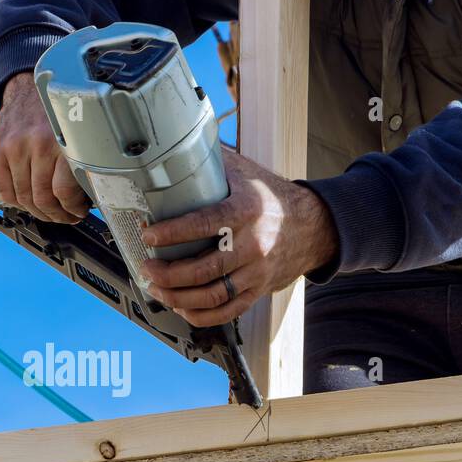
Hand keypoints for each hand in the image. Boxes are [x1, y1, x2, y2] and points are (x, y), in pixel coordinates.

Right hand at [0, 72, 89, 222]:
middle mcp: (37, 142)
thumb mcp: (75, 134)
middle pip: (43, 198)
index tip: (78, 211)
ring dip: (38, 212)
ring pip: (25, 198)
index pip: (64, 191)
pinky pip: (5, 190)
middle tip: (65, 216)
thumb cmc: (54, 114)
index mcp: (63, 139)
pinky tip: (28, 202)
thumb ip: (80, 162)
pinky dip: (17, 202)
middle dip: (57, 215)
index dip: (72, 209)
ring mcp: (14, 148)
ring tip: (49, 210)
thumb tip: (91, 196)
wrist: (28, 90)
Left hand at [139, 149, 338, 326]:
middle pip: (204, 269)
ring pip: (212, 295)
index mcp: (245, 211)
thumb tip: (176, 145)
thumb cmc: (273, 197)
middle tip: (147, 268)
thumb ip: (213, 163)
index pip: (203, 223)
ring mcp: (257, 271)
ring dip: (178, 297)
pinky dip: (200, 316)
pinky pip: (227, 312)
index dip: (172, 232)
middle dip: (168, 273)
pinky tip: (181, 308)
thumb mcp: (246, 173)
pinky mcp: (259, 290)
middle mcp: (253, 244)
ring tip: (157, 289)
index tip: (149, 235)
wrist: (314, 226)